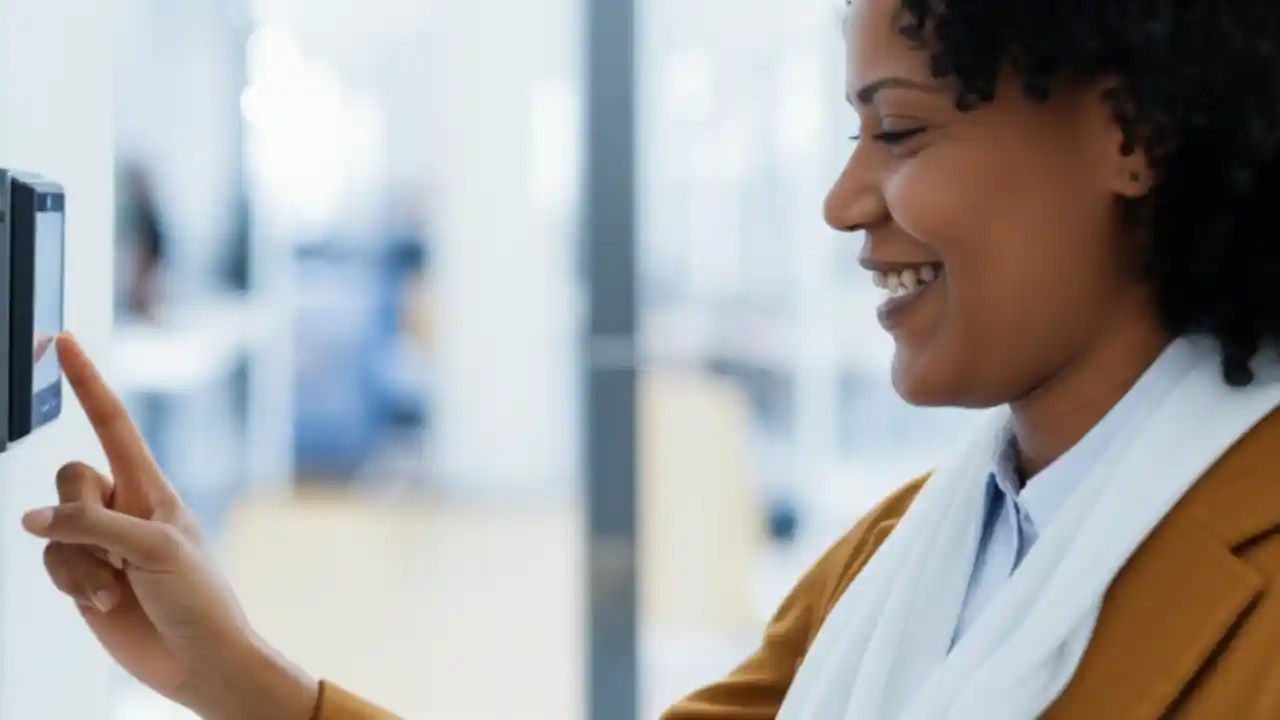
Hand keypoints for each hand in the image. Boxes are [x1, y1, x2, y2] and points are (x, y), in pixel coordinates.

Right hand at [21, 334, 318, 719]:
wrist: (198, 659)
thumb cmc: (199, 599)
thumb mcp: (156, 549)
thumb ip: (93, 526)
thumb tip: (35, 519)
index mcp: (152, 487)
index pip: (113, 424)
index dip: (88, 383)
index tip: (65, 341)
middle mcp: (123, 507)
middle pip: (70, 480)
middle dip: (82, 518)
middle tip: (116, 554)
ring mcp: (101, 542)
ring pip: (53, 527)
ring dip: (79, 564)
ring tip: (117, 590)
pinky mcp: (83, 575)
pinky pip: (51, 560)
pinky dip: (71, 583)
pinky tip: (104, 602)